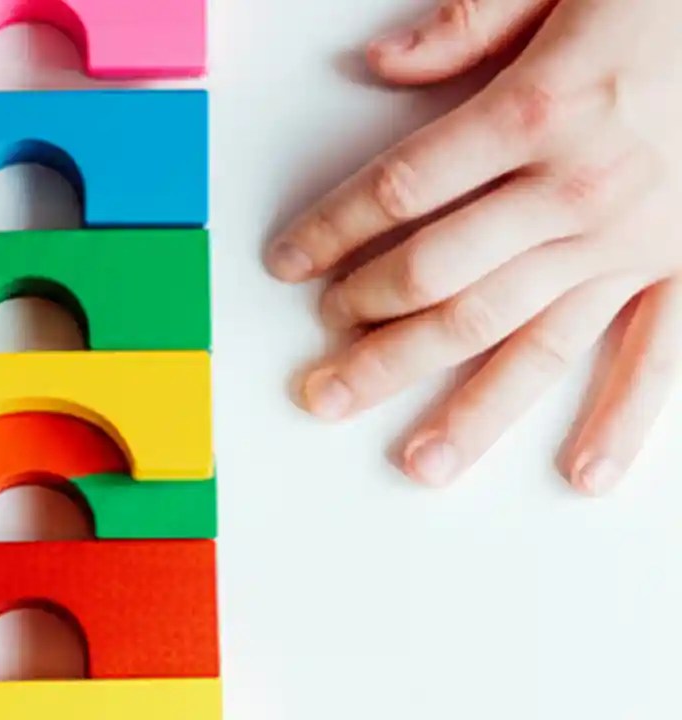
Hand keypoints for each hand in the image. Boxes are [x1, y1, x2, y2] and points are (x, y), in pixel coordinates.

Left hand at [266, 0, 681, 493]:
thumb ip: (470, 24)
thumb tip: (379, 63)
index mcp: (536, 111)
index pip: (400, 190)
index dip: (332, 231)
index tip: (288, 265)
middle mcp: (576, 190)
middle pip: (442, 282)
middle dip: (371, 338)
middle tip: (323, 382)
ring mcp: (634, 239)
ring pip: (526, 338)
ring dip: (462, 405)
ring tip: (412, 462)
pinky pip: (655, 356)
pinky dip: (623, 419)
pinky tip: (581, 471)